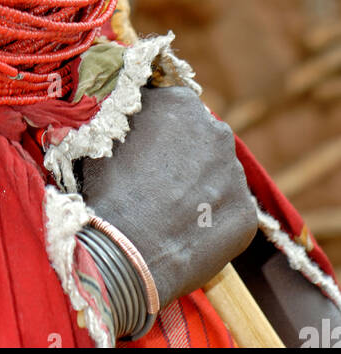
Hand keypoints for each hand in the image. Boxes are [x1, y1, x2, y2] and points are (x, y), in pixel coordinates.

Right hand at [80, 85, 257, 309]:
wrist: (130, 250)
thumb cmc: (110, 188)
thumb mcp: (105, 133)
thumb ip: (127, 115)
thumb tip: (129, 110)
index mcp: (182, 103)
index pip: (172, 107)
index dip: (156, 128)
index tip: (143, 147)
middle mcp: (217, 131)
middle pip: (201, 137)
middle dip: (184, 153)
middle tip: (157, 179)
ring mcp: (236, 174)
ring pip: (218, 173)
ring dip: (200, 184)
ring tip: (171, 210)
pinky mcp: (246, 213)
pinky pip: (228, 210)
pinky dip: (211, 217)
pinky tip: (187, 231)